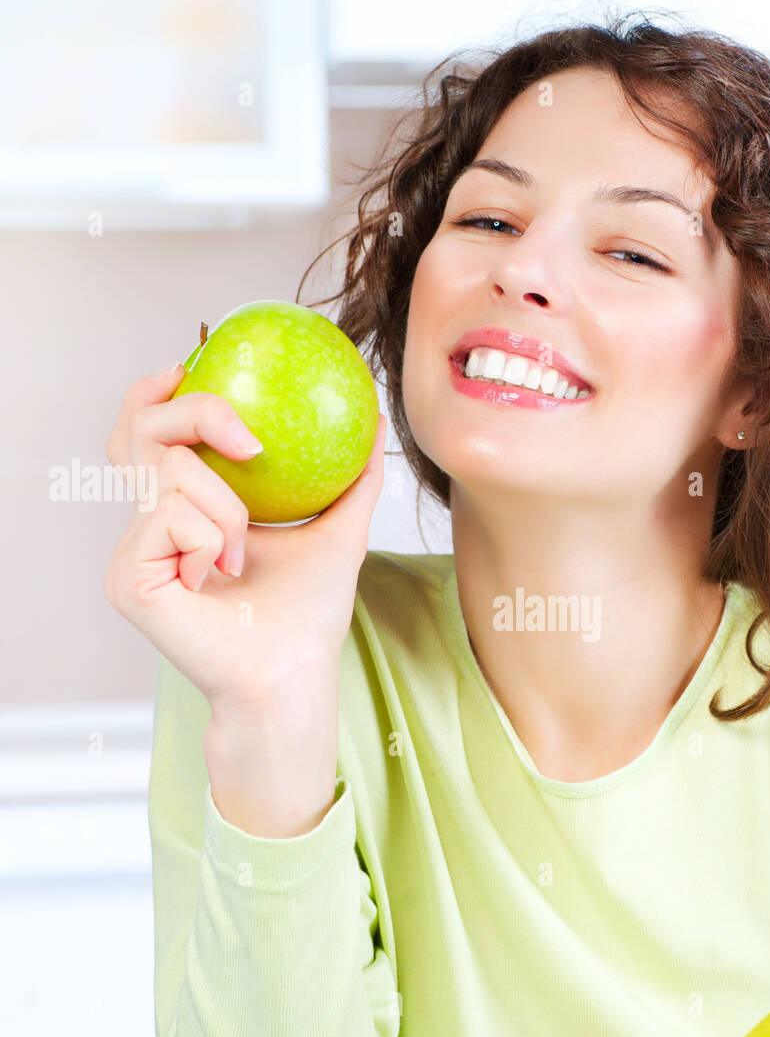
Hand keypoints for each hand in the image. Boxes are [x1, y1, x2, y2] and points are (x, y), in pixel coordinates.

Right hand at [104, 361, 386, 716]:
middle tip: (249, 444)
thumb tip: (376, 420)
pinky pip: (168, 516)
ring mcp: (132, 551)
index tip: (189, 365)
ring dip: (226, 509)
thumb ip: (354, 478)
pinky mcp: (126, 575)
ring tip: (243, 558)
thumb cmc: (310, 613)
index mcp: (186, 510)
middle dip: (196, 415)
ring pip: (170, 472)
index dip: (155, 394)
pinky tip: (222, 577)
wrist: (293, 670)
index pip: (151, 436)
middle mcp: (150, 525)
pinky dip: (211, 539)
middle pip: (140, 431)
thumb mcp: (340, 531)